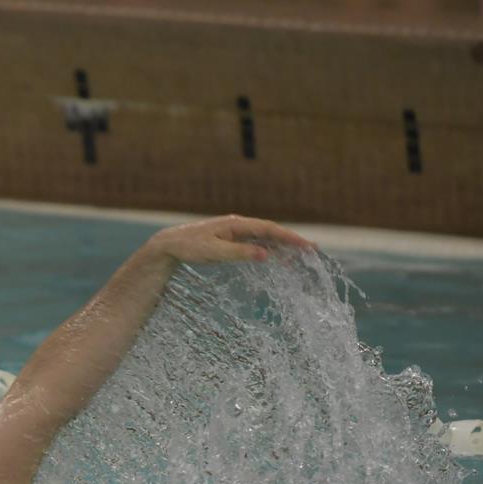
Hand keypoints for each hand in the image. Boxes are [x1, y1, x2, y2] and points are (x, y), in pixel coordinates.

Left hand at [144, 215, 315, 264]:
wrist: (170, 244)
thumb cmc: (190, 247)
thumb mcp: (214, 252)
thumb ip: (239, 253)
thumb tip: (265, 254)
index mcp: (236, 224)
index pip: (269, 229)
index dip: (289, 237)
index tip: (306, 245)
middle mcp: (238, 225)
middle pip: (270, 232)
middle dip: (291, 240)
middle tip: (312, 250)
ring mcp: (235, 232)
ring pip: (264, 238)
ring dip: (281, 246)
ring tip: (300, 256)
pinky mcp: (230, 240)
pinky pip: (254, 243)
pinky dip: (268, 250)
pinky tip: (276, 258)